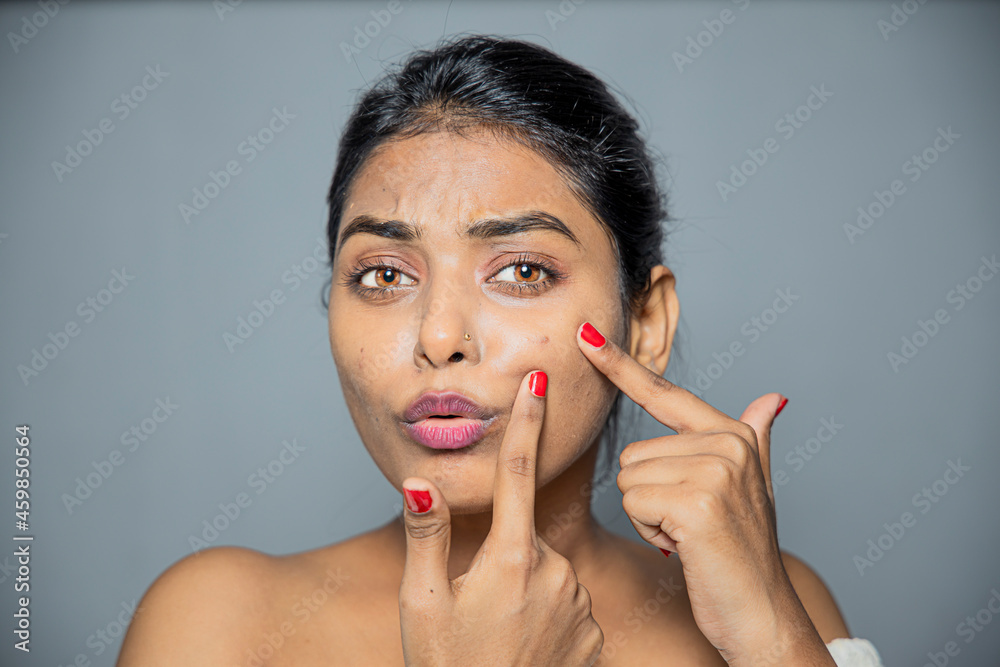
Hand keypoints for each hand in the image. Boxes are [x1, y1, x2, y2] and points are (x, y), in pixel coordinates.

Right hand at [397, 370, 603, 666]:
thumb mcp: (423, 606)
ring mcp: (580, 604)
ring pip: (545, 570)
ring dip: (522, 587)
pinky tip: (524, 647)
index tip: (540, 379)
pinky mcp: (596, 633)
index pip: (517, 474)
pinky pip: (566, 603)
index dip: (526, 423)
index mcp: (510, 558)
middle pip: (524, 534)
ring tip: (497, 635)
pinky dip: (546, 614)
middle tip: (474, 607)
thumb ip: (428, 537)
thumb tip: (422, 481)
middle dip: (500, 555)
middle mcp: (555, 572)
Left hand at [576, 321, 832, 665]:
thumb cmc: (743, 553)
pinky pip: (633, 502)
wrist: (762, 614)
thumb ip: (756, 438)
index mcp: (734, 434)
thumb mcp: (753, 488)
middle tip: (686, 524)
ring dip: (647, 515)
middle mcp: (729, 443)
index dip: (620, 365)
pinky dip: (648, 530)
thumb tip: (773, 397)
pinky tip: (682, 546)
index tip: (584, 335)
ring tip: (686, 534)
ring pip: (629, 477)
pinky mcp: (698, 502)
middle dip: (648, 495)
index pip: (664, 393)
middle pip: (633, 453)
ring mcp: (716, 470)